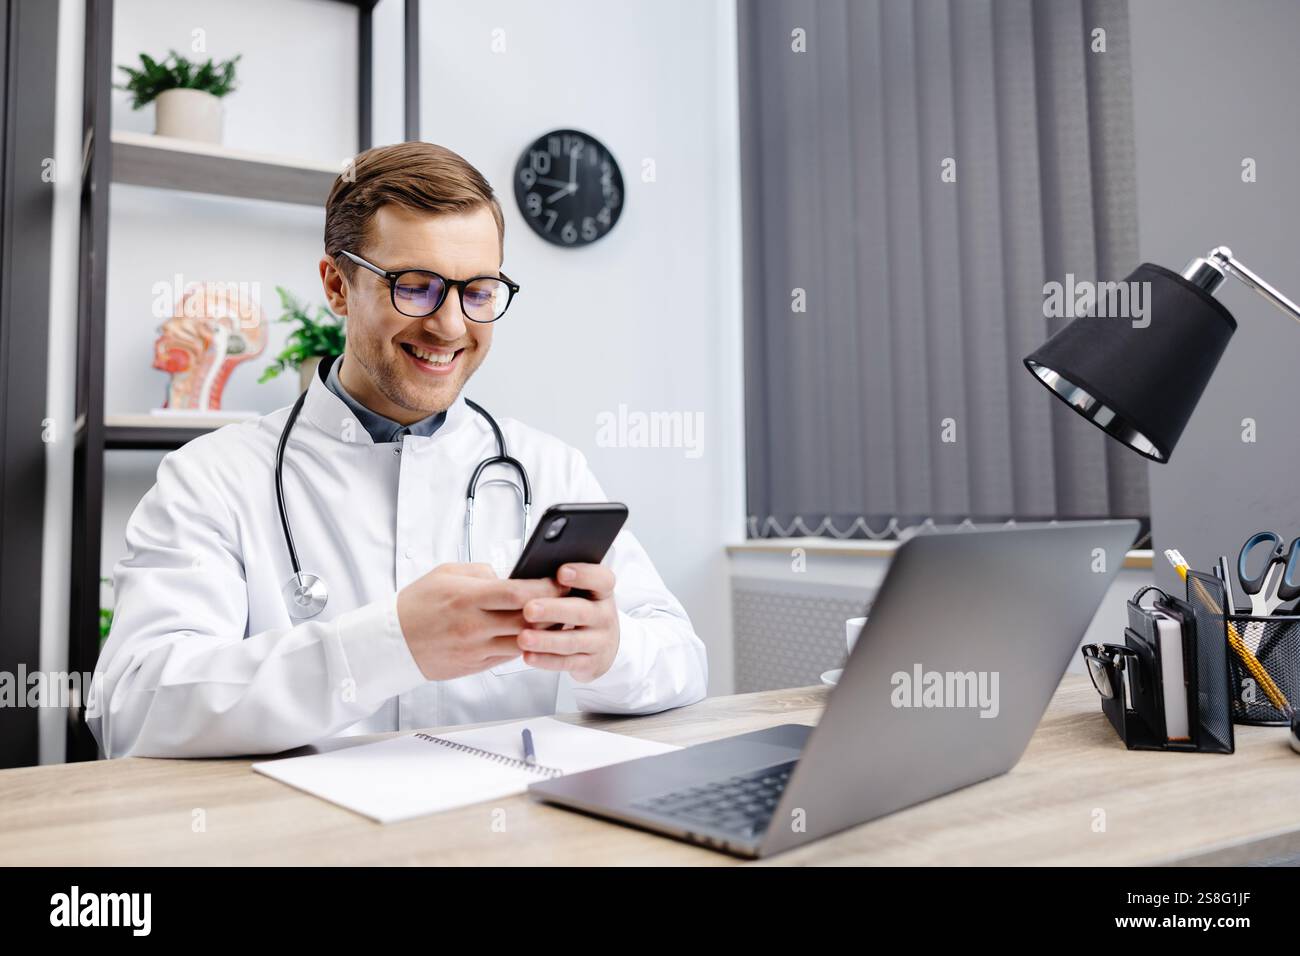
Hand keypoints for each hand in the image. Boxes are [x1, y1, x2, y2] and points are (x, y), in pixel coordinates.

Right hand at [397, 563, 565, 680]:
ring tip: (556, 618)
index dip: (544, 588)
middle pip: (526, 620)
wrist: (391, 642)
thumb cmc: (417, 604)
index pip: (517, 593)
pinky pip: (509, 655)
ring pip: (522, 641)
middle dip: (552, 610)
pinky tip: (533, 635)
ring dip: (542, 631)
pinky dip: (524, 645)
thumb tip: (509, 576)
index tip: (559, 581)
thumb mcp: (445, 574)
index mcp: (467, 598)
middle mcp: (473, 626)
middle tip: (568, 599)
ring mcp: (475, 649)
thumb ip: (481, 572)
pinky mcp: (475, 666)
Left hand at [517, 563, 619, 681]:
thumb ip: (560, 584)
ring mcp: (600, 641)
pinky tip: (528, 656)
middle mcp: (605, 616)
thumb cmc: (580, 609)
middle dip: (554, 610)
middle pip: (582, 612)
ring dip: (546, 640)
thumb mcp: (580, 593)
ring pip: (572, 641)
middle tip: (529, 609)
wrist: (603, 645)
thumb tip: (528, 577)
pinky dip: (546, 660)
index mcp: (602, 592)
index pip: (602, 579)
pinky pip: (567, 663)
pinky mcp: (591, 664)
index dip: (584, 575)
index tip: (561, 572)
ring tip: (523, 638)